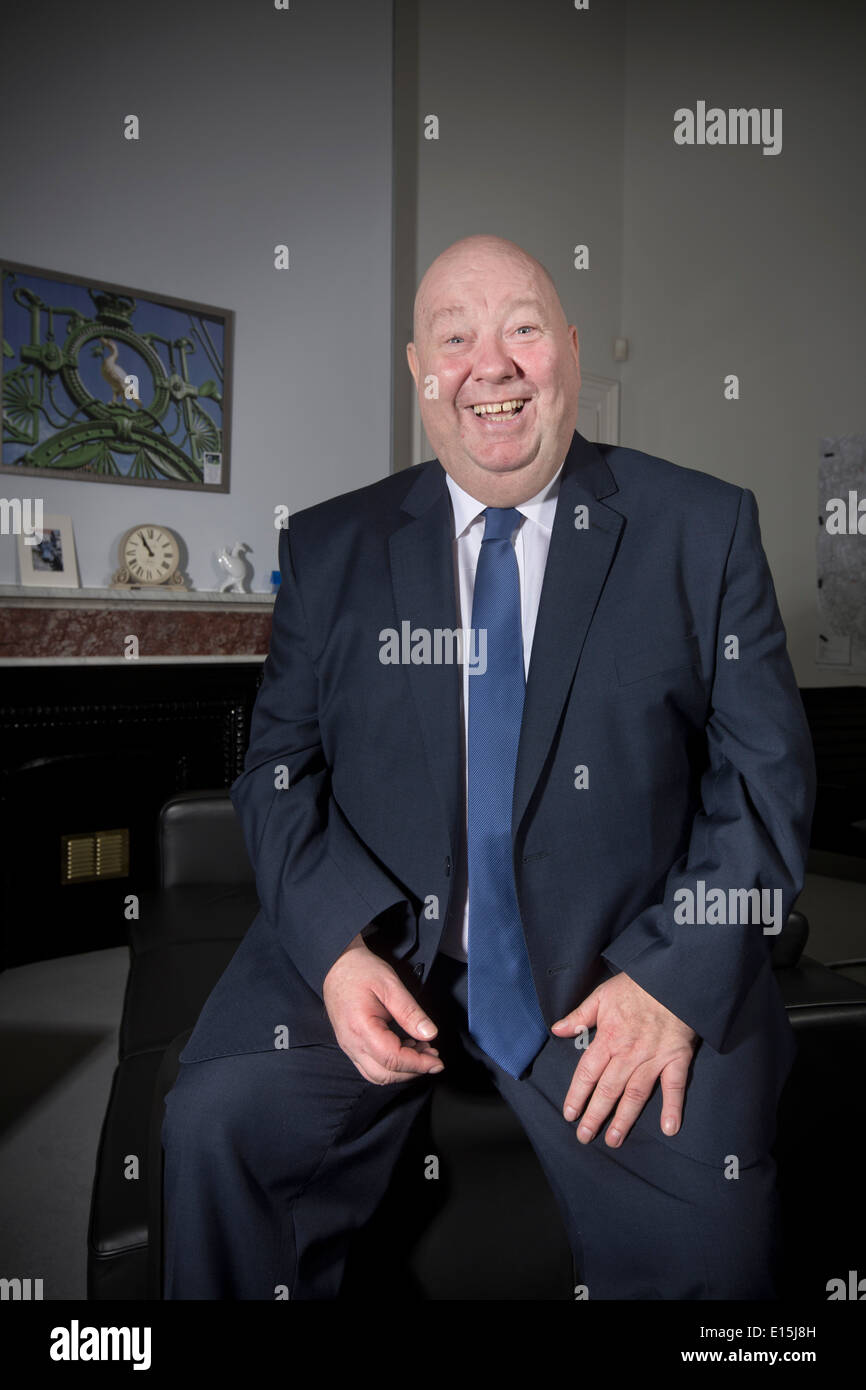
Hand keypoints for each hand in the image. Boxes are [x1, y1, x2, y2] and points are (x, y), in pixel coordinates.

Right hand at [323, 934, 443, 1084]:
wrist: (337, 963)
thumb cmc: (361, 970)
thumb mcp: (391, 985)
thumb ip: (410, 1012)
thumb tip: (430, 1034)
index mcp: (360, 1028)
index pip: (392, 1059)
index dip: (418, 1064)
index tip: (438, 1062)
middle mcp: (351, 1043)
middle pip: (384, 1075)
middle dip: (412, 1070)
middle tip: (433, 1056)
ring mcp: (348, 1046)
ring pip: (376, 1075)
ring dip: (401, 1071)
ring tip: (422, 1052)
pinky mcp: (350, 1044)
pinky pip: (370, 1065)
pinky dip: (390, 1065)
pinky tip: (405, 1048)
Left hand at [551, 972, 696, 1146]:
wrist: (673, 978)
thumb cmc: (636, 985)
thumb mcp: (602, 995)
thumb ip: (579, 1016)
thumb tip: (556, 1029)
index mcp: (608, 1038)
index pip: (587, 1073)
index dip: (577, 1095)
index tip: (569, 1115)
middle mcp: (629, 1053)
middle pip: (608, 1090)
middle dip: (595, 1116)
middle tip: (585, 1137)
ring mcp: (654, 1058)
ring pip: (636, 1095)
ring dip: (624, 1119)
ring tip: (614, 1140)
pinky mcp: (677, 1059)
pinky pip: (675, 1087)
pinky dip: (674, 1108)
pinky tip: (670, 1129)